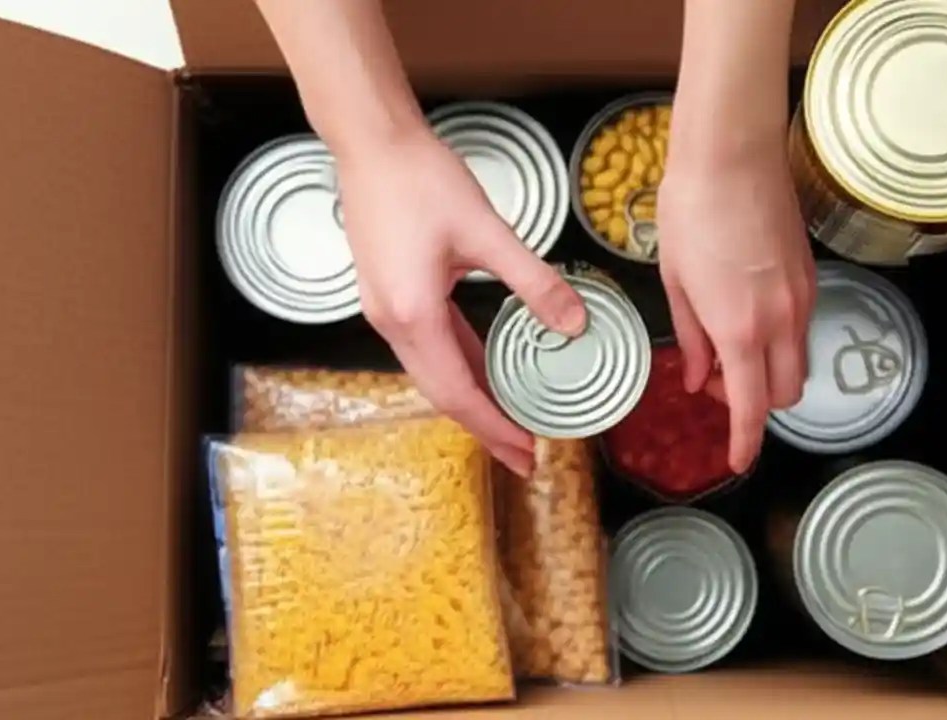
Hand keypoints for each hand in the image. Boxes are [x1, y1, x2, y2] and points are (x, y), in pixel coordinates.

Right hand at [338, 129, 586, 476]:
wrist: (371, 144)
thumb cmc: (421, 179)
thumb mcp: (487, 231)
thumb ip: (533, 282)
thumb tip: (574, 324)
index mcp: (413, 314)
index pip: (458, 391)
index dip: (494, 427)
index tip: (526, 453)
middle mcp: (392, 322)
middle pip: (441, 393)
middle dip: (484, 427)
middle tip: (524, 455)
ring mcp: (385, 310)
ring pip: (433, 372)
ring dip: (471, 398)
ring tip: (510, 420)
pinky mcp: (389, 294)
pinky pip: (427, 345)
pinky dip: (458, 365)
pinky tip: (486, 367)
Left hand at [656, 145, 815, 473]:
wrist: (732, 154)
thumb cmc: (691, 211)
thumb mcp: (676, 282)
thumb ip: (692, 339)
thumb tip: (699, 380)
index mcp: (740, 328)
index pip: (753, 407)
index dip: (746, 441)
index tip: (738, 460)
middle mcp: (781, 320)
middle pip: (786, 393)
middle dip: (757, 406)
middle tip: (718, 388)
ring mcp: (801, 297)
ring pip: (797, 361)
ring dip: (769, 373)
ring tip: (728, 351)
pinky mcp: (810, 275)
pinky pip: (800, 328)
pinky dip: (778, 342)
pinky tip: (746, 320)